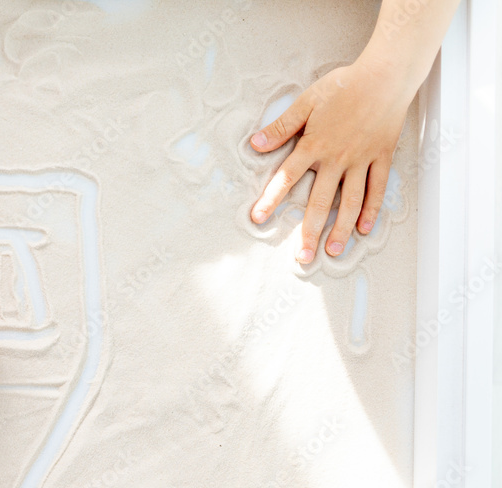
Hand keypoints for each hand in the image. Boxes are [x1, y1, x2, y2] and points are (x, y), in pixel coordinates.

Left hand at [248, 60, 412, 262]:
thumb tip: (255, 144)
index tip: (257, 218)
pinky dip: (371, 209)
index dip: (270, 199)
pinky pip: (377, 188)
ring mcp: (362, 160)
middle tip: (302, 258)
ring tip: (332, 251)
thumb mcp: (306, 101)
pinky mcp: (382, 157)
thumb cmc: (344, 85)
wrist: (386, 75)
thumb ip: (282, 126)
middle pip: (320, 201)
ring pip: (350, 202)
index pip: (287, 177)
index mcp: (314, 145)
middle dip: (309, 231)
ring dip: (341, 229)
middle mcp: (337, 158)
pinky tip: (364, 229)